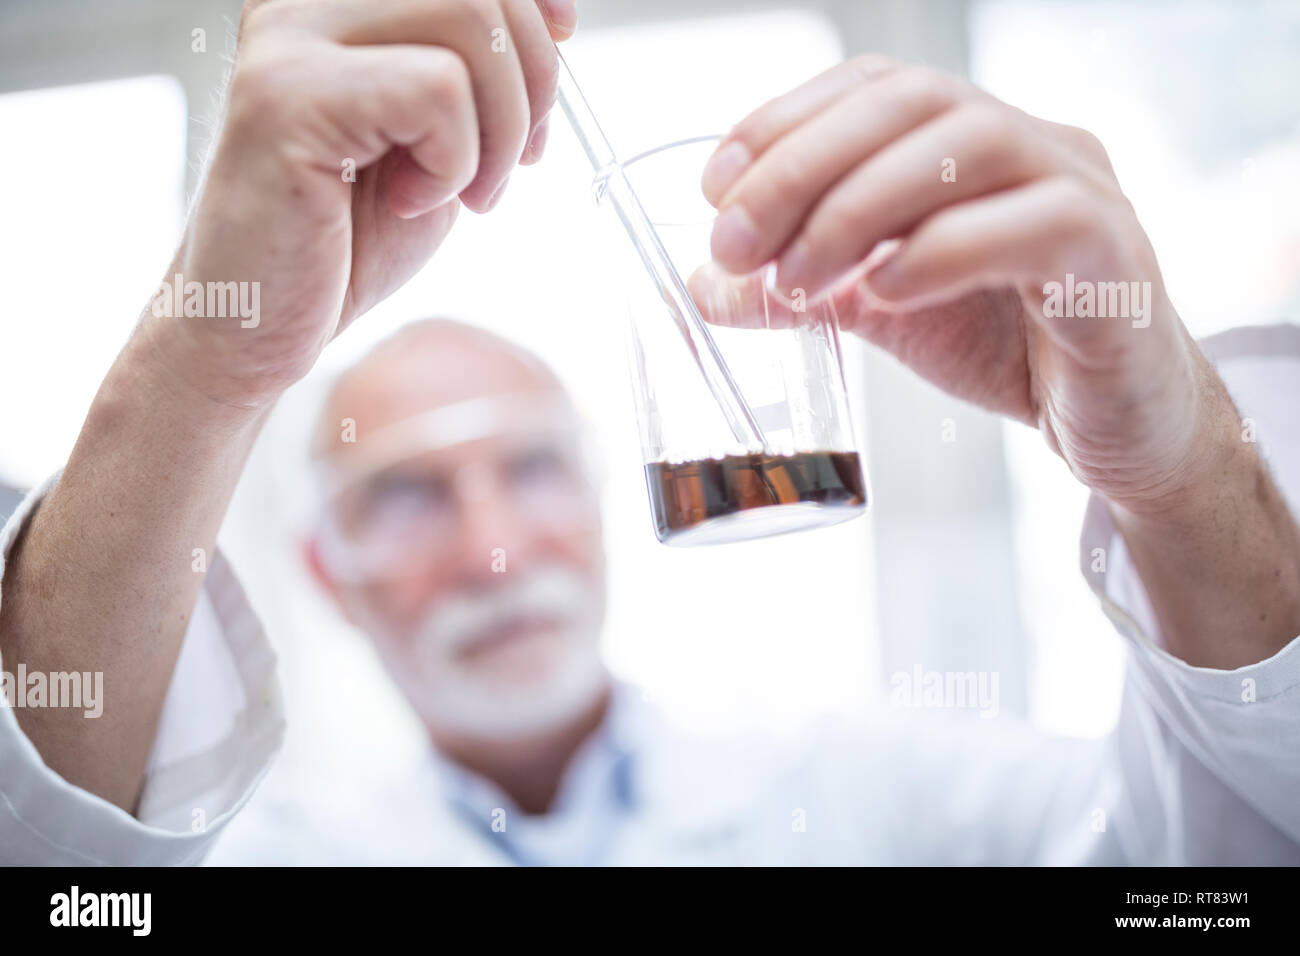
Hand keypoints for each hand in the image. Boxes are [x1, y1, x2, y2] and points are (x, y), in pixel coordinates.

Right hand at [144, 0, 576, 408]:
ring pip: (470, 21)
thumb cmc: (344, 240)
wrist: (258, 326)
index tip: (561, 42)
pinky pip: (437, 91)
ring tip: (469, 193)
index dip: (532, 0)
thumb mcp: (438, 140)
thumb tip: (554, 18)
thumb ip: (480, 72)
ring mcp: (289, 39)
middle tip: (516, 164)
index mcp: (339, 1)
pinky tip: (414, 200)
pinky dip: (455, 160)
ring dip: (502, 129)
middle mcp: (305, 0)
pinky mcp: (285, 97)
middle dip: (534, 80)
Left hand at [700, 56, 1299, 666]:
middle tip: (734, 243)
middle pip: (911, 102)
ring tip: (797, 277)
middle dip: (802, 166)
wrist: (1115, 425)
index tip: (715, 186)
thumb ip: (801, 288)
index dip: (786, 121)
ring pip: (970, 145)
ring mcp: (1084, 190)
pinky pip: (1036, 226)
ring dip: (859, 208)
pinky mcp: (1117, 259)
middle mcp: (1032, 142)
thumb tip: (704, 285)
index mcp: (973, 140)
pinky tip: (885, 294)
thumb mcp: (882, 310)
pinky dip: (944, 252)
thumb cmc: (1007, 347)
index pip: (875, 85)